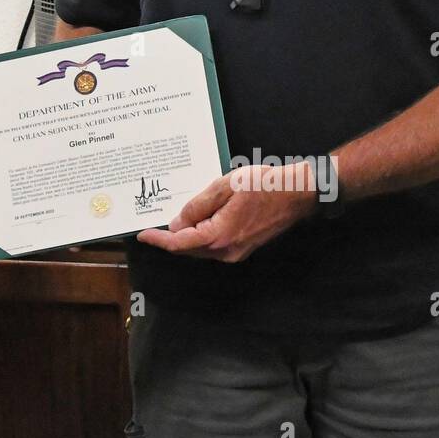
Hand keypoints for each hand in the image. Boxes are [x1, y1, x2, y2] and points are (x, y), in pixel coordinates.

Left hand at [135, 167, 316, 262]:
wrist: (296, 194)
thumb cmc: (263, 185)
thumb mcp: (224, 187)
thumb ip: (197, 206)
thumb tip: (176, 225)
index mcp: (219, 236)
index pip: (179, 244)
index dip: (158, 240)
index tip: (142, 235)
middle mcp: (226, 251)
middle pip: (188, 249)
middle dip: (169, 238)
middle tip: (153, 224)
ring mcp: (236, 252)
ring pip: (200, 249)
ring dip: (185, 237)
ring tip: (173, 219)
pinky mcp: (242, 248)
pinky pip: (212, 246)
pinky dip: (200, 235)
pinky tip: (196, 220)